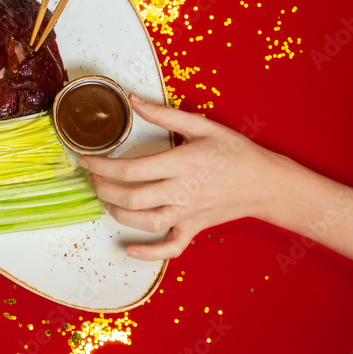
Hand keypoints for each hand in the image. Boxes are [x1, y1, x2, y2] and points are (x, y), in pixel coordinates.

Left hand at [78, 93, 305, 259]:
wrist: (266, 182)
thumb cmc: (235, 152)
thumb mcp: (202, 126)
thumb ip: (164, 115)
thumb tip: (133, 100)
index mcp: (181, 164)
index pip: (130, 169)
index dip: (101, 166)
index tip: (85, 159)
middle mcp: (181, 192)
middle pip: (131, 198)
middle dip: (103, 188)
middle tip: (92, 177)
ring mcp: (187, 214)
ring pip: (143, 223)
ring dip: (117, 213)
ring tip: (104, 199)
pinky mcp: (194, 228)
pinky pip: (170, 248)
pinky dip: (148, 253)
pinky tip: (129, 249)